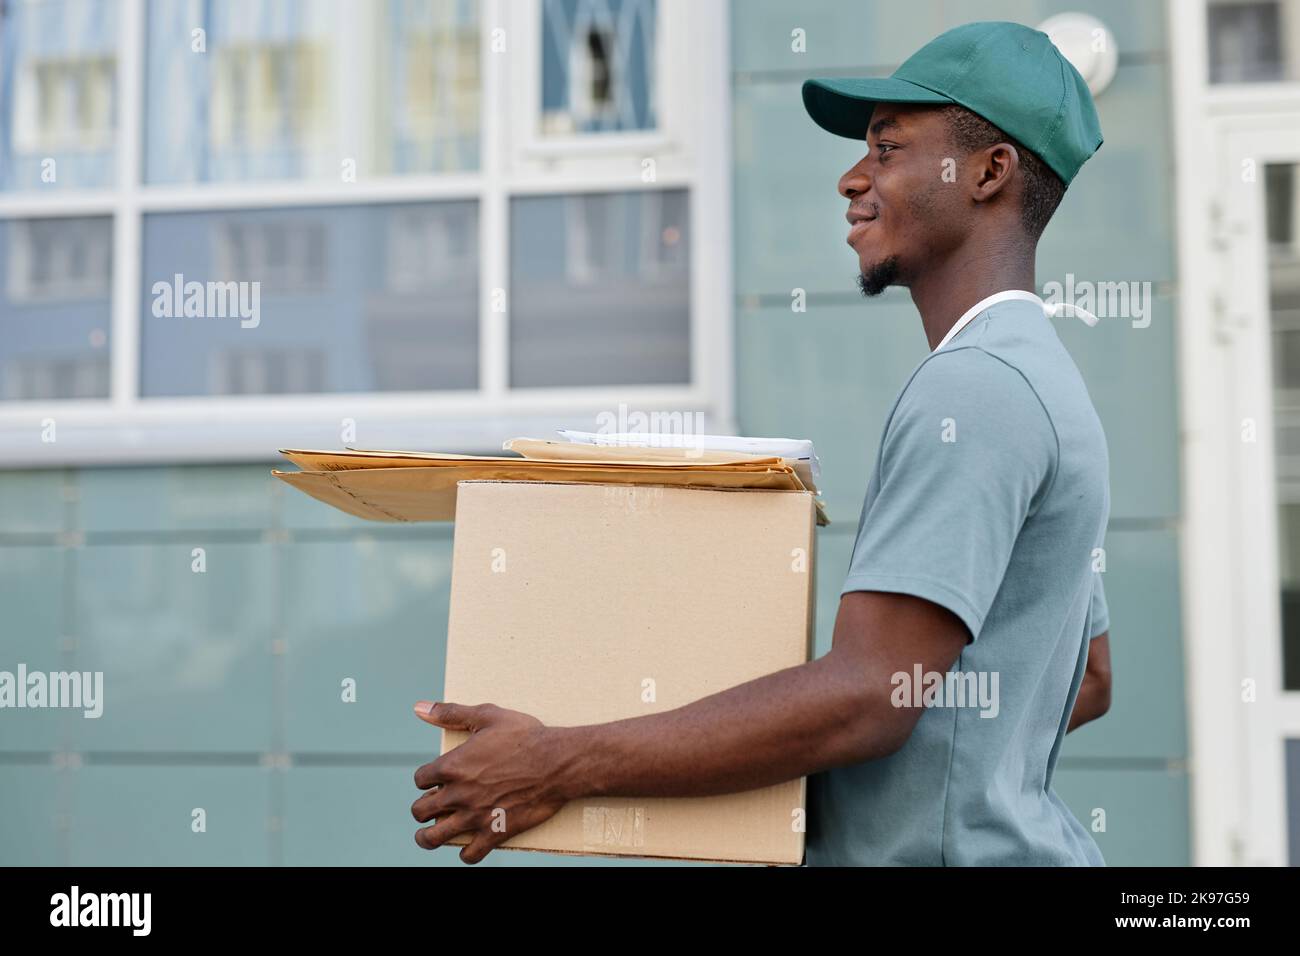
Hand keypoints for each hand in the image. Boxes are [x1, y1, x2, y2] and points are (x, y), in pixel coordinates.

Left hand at [411, 701, 568, 863]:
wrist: (558, 762)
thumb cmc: (525, 736)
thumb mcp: (487, 716)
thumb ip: (451, 713)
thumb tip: (418, 708)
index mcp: (452, 766)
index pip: (420, 780)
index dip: (425, 779)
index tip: (433, 780)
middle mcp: (458, 794)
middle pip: (420, 811)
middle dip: (422, 809)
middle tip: (430, 807)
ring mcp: (475, 816)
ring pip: (434, 838)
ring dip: (427, 837)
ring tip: (429, 835)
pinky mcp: (495, 833)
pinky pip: (470, 854)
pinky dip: (466, 853)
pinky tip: (468, 845)